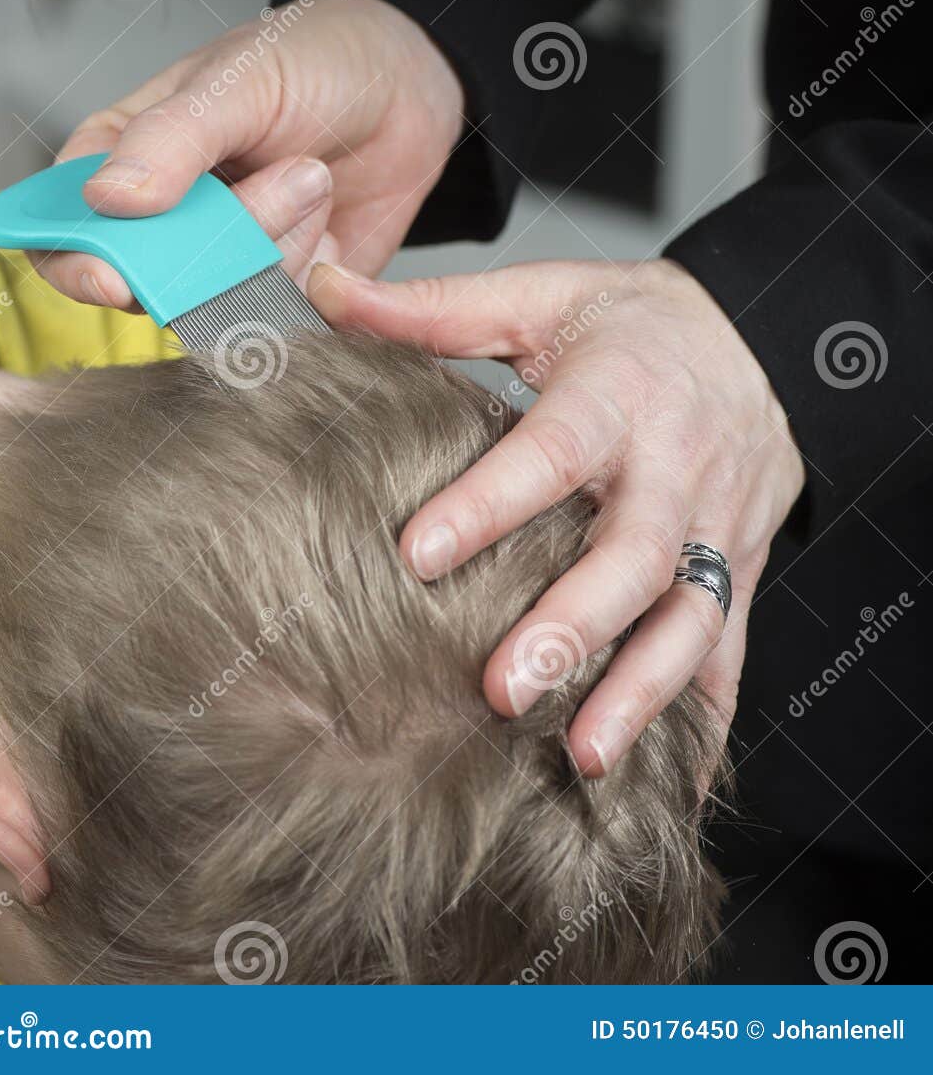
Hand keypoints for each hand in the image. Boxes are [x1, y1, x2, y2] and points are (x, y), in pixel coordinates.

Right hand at [33, 0, 463, 308]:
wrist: (408, 84)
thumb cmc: (314, 58)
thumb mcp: (241, 78)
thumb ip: (173, 137)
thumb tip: (105, 197)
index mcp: (123, 154)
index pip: (61, 227)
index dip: (77, 261)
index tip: (114, 278)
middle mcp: (161, 219)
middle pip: (143, 280)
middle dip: (213, 244)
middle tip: (291, 174)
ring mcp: (218, 259)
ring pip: (215, 298)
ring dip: (274, 239)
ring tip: (313, 171)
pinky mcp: (276, 290)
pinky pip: (273, 312)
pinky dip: (307, 267)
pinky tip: (326, 210)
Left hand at [308, 256, 805, 773]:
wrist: (757, 337)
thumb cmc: (633, 322)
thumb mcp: (539, 296)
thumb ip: (430, 309)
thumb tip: (323, 289)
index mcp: (617, 394)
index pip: (551, 454)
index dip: (488, 505)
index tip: (417, 555)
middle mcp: (674, 469)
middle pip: (632, 556)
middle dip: (572, 626)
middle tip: (501, 688)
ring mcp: (714, 529)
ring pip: (687, 618)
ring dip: (638, 691)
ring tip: (581, 757)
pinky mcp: (738, 571)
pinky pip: (728, 654)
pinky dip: (700, 724)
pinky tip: (666, 791)